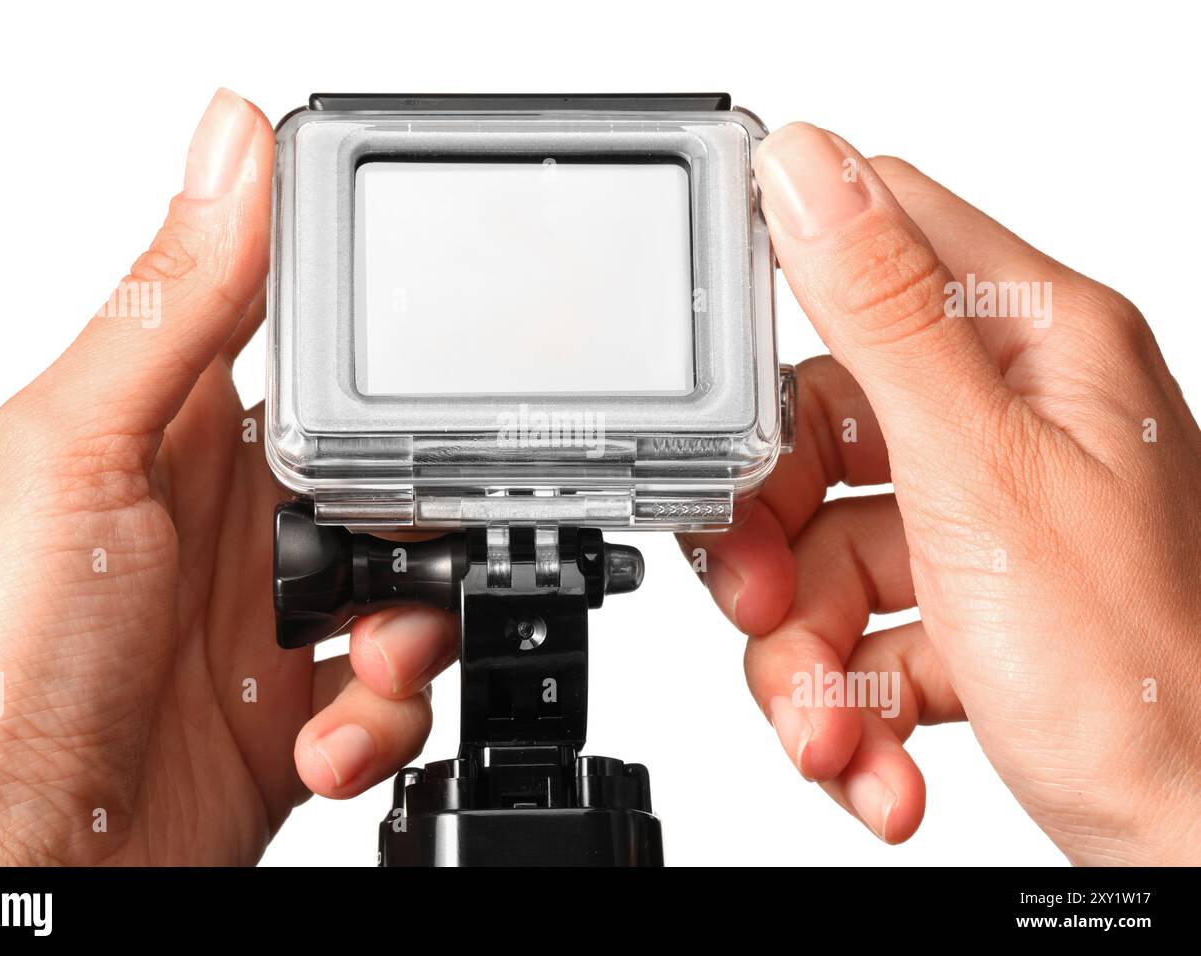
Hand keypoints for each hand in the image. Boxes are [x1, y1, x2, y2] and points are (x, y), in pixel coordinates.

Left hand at [0, 90, 457, 864]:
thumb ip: (176, 299)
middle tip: (393, 558)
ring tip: (364, 670)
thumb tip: (231, 140)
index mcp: (171, 433)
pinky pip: (396, 696)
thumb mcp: (82, 447)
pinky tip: (329, 742)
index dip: (377, 351)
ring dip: (419, 635)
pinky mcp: (295, 713)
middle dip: (425, 522)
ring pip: (414, 592)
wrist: (6, 864)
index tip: (438, 362)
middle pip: (389, 481)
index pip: (302, 348)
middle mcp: (227, 523)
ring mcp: (266, 622)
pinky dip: (388, 723)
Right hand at [681, 122, 1200, 863]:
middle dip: (774, 540)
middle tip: (763, 603)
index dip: (783, 298)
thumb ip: (884, 314)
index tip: (730, 391)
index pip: (881, 244)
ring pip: (820, 550)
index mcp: (1034, 348)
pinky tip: (872, 756)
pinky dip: (842, 699)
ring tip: (831, 725)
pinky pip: (854, 628)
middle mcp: (1010, 422)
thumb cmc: (1146, 672)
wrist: (1194, 843)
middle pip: (820, 431)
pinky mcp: (961, 608)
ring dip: (801, 655)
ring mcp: (982, 521)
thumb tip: (806, 166)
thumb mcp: (984, 473)